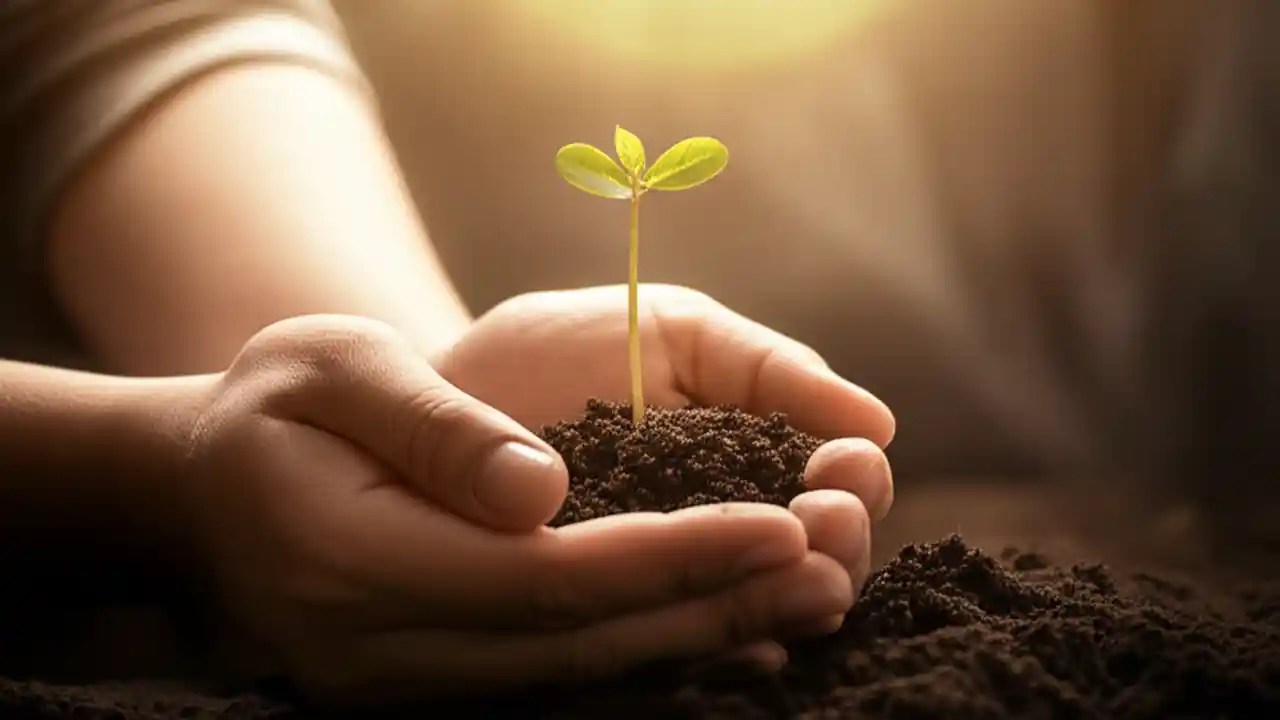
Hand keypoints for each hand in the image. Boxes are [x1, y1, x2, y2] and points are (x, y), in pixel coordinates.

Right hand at [178, 315, 853, 704]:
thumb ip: (436, 428)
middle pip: (577, 646)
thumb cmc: (273, 408)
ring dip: (699, 640)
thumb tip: (543, 488)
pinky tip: (727, 635)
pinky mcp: (424, 688)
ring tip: (807, 600)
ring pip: (578, 679)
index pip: (542, 577)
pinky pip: (555, 685)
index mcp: (358, 565)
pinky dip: (649, 659)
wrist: (202, 489)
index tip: (777, 522)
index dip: (668, 555)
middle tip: (829, 568)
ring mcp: (400, 688)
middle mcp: (381, 654)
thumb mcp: (332, 370)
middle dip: (711, 607)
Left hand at [436, 285, 896, 636]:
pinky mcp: (610, 630)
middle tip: (825, 527)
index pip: (834, 479)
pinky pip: (673, 650)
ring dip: (794, 596)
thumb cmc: (551, 357)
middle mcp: (722, 529)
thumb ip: (766, 368)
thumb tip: (877, 421)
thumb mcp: (669, 334)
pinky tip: (748, 648)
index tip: (845, 466)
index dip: (854, 478)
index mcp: (750, 453)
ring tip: (807, 584)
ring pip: (758, 606)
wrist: (427, 410)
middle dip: (837, 541)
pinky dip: (720, 647)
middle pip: (813, 553)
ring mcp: (669, 586)